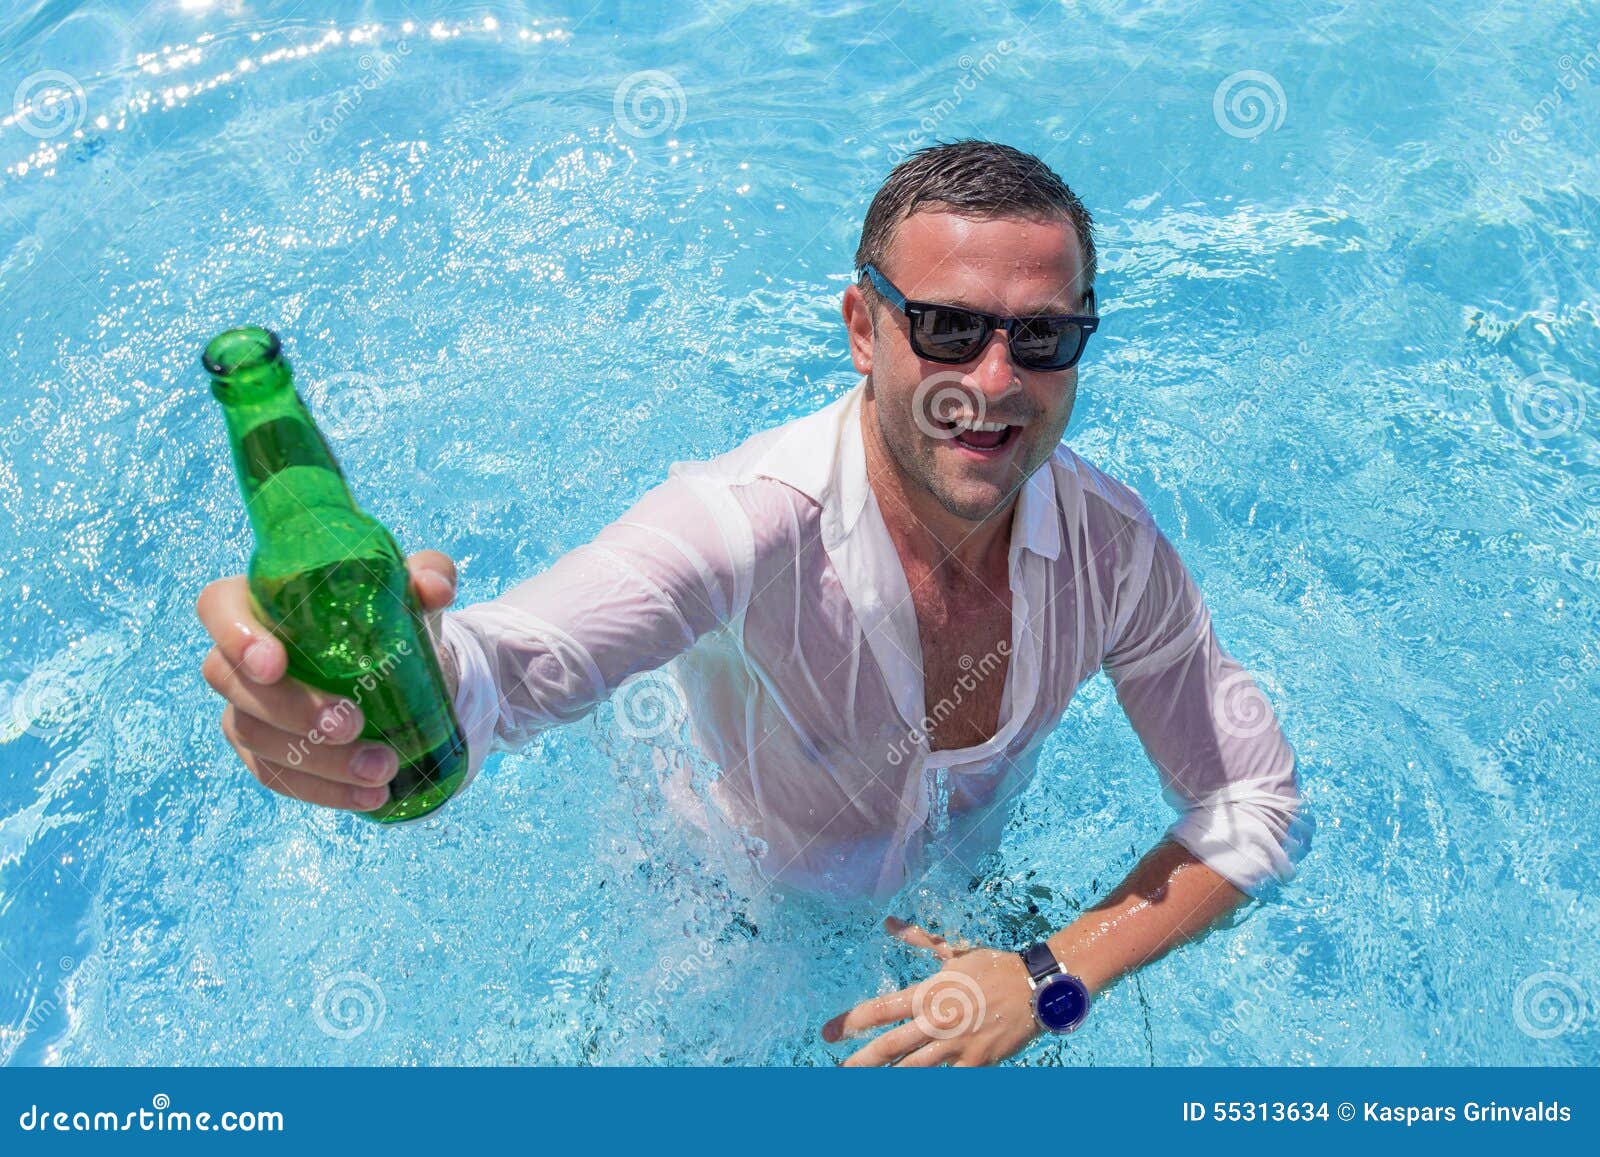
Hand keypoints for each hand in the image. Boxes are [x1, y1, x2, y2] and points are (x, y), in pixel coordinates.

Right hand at [195, 549, 458, 811]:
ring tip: (383, 767)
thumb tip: (435, 588)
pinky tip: (371, 795)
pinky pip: (278, 778)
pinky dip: (326, 791)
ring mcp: (247, 709)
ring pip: (256, 738)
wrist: (405, 674)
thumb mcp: (416, 592)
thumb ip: (427, 577)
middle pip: (230, 682)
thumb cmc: (392, 618)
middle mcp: (241, 656)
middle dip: (291, 710)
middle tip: (351, 724)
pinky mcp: (265, 755)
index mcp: (263, 601)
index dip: (235, 634)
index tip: (275, 663)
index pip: (218, 606)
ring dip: (320, 760)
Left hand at [821, 916, 1041, 1066]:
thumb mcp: (954, 951)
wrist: (1035, 988)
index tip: (828, 1033)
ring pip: (912, 1069)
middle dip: (860, 1062)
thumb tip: (888, 923)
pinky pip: (946, 1081)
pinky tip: (913, 1092)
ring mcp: (955, 1046)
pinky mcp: (975, 1064)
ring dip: (887, 1079)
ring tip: (863, 1087)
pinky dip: (928, 1086)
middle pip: (889, 1047)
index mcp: (928, 993)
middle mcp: (937, 1021)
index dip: (851, 1023)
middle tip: (838, 1070)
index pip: (880, 1009)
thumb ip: (919, 939)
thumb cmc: (992, 967)